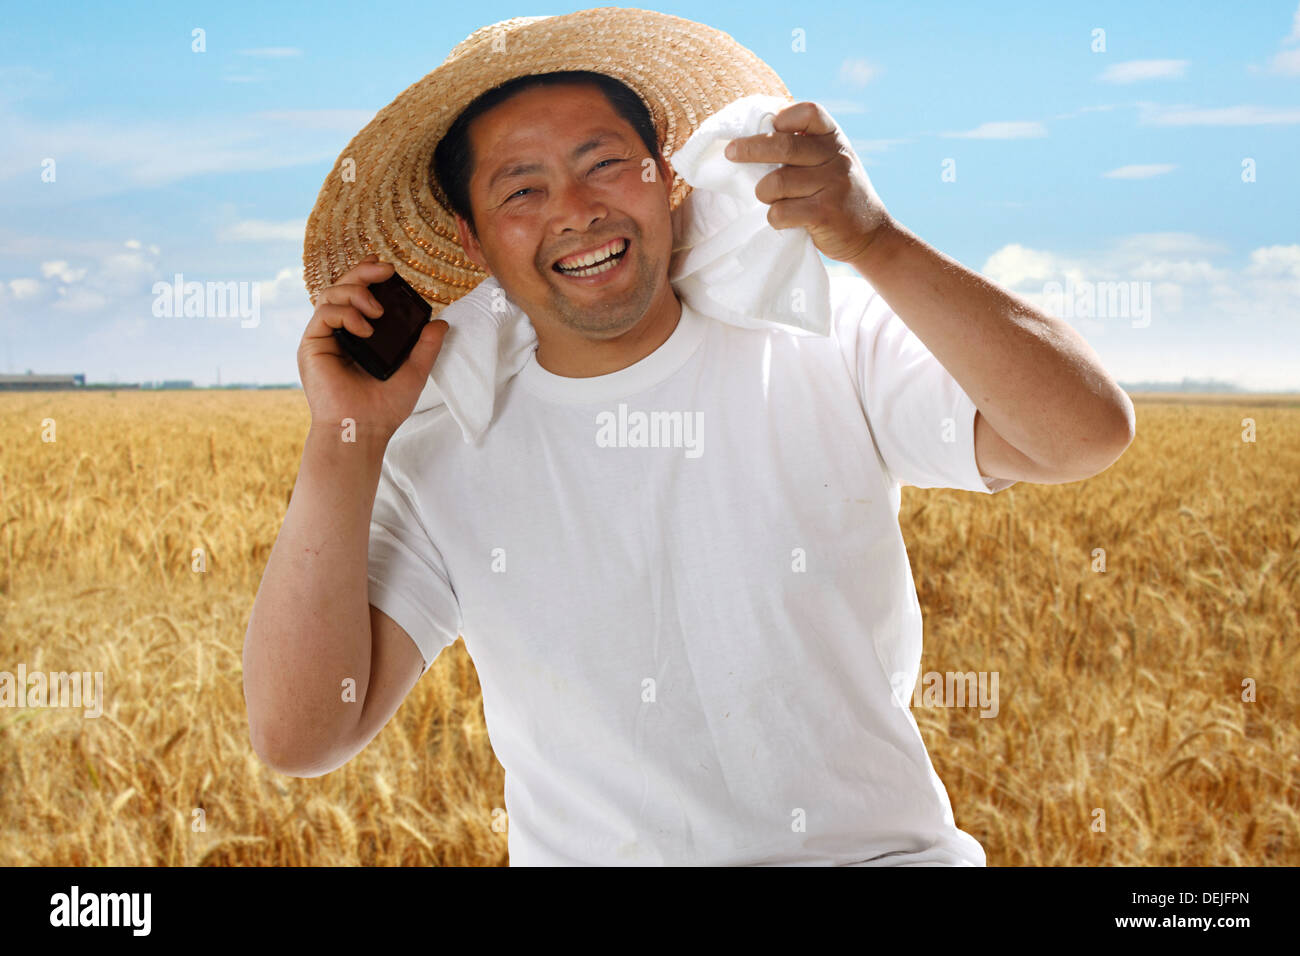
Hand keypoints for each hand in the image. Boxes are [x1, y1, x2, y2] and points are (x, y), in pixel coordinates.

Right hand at [297, 254, 449, 440]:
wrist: (364, 429)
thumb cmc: (384, 407)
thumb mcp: (414, 371)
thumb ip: (426, 346)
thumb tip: (441, 323)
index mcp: (359, 335)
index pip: (358, 296)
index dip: (368, 276)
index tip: (387, 268)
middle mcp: (339, 332)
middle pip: (342, 287)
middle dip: (363, 272)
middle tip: (386, 270)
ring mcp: (324, 337)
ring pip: (330, 294)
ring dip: (356, 292)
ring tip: (378, 312)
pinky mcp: (312, 344)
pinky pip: (324, 313)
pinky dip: (346, 313)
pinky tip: (365, 328)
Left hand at [724, 100, 892, 264]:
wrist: (871, 234)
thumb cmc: (836, 193)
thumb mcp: (830, 161)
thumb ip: (803, 146)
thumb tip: (752, 132)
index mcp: (834, 139)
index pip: (808, 112)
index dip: (784, 117)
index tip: (771, 128)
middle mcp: (837, 158)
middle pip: (784, 146)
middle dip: (750, 149)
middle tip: (731, 153)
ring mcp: (833, 186)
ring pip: (777, 182)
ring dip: (763, 192)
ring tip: (768, 198)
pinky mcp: (825, 214)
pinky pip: (782, 212)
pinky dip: (774, 217)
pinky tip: (781, 219)